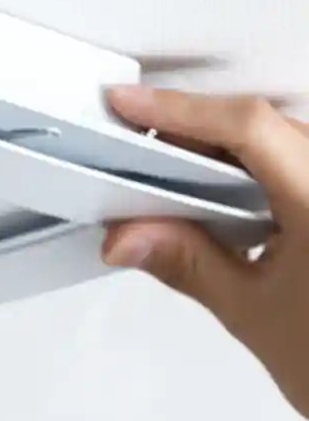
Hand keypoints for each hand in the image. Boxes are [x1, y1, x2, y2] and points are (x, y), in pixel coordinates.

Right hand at [103, 86, 308, 416]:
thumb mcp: (255, 315)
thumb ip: (188, 263)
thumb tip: (132, 235)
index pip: (248, 128)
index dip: (180, 110)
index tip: (130, 106)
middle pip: (267, 126)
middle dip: (197, 130)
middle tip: (138, 145)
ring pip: (291, 142)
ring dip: (232, 151)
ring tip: (178, 178)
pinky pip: (305, 166)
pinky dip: (264, 171)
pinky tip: (232, 198)